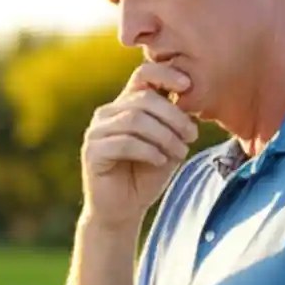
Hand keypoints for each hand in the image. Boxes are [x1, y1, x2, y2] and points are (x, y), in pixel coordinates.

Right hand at [81, 63, 198, 228]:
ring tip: (179, 152)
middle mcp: (108, 113)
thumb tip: (188, 98)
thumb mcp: (168, 144)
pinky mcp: (92, 151)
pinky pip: (124, 142)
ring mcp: (97, 131)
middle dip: (174, 116)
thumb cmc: (146, 175)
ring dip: (164, 135)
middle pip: (144, 98)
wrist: (123, 210)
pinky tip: (160, 160)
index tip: (188, 85)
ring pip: (135, 119)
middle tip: (191, 136)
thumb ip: (174, 122)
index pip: (143, 74)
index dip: (166, 74)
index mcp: (126, 104)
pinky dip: (148, 150)